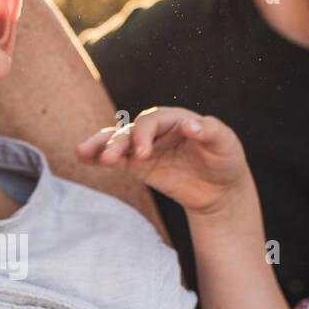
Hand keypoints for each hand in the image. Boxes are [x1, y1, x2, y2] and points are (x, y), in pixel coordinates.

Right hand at [76, 107, 249, 216]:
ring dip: (100, 146)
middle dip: (118, 142)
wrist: (220, 189)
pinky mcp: (139, 166)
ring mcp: (145, 147)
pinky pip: (116, 159)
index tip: (143, 153)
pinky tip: (83, 159)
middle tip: (110, 158)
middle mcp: (157, 130)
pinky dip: (98, 158)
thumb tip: (190, 124)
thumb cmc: (225, 160)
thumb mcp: (226, 144)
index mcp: (176, 119)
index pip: (153, 120)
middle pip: (131, 130)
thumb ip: (210, 131)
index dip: (145, 134)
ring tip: (82, 153)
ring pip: (117, 142)